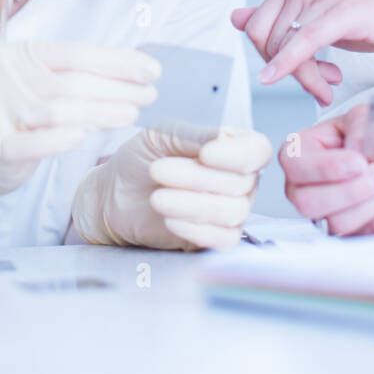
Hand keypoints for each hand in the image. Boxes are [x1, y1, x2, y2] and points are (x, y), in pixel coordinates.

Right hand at [0, 41, 160, 205]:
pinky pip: (28, 144)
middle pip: (70, 82)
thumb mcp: (42, 82)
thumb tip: (136, 68)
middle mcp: (4, 75)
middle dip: (117, 88)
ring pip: (57, 111)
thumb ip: (76, 74)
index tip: (152, 70)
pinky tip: (83, 136)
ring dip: (100, 113)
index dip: (117, 61)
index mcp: (19, 53)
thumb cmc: (20, 110)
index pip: (76, 53)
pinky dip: (56, 140)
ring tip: (131, 114)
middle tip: (149, 95)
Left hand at [71, 123, 273, 249]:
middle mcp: (240, 180)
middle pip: (240, 182)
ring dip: (190, 204)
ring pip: (231, 211)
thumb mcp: (163, 135)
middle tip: (157, 170)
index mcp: (232, 148)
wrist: (115, 194)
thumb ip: (196, 134)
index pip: (258, 150)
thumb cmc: (142, 158)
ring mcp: (232, 211)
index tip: (205, 154)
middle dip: (195, 177)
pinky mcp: (217, 238)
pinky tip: (169, 219)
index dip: (238, 154)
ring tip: (157, 197)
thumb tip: (225, 137)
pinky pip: (223, 239)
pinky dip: (194, 229)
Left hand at [233, 0, 373, 91]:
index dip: (271, 58)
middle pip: (267, 38)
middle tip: (319, 85)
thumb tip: (235, 18)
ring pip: (287, 47)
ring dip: (305, 78)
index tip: (300, 72)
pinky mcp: (342, 10)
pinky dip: (291, 66)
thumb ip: (280, 19)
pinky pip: (303, 43)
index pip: (257, 26)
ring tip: (330, 85)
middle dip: (286, 70)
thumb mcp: (322, 17)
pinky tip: (295, 84)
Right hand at [280, 105, 373, 235]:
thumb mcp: (366, 115)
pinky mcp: (351, 232)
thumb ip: (360, 126)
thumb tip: (358, 150)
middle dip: (352, 191)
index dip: (327, 168)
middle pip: (309, 203)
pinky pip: (370, 230)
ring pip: (341, 223)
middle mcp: (303, 187)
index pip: (296, 165)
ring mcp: (325, 213)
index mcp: (299, 151)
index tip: (360, 161)